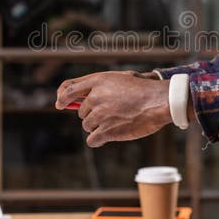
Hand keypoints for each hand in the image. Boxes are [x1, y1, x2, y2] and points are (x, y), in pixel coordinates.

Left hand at [55, 71, 170, 147]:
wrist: (158, 101)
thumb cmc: (144, 90)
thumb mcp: (121, 78)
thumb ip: (102, 86)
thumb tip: (85, 99)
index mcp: (97, 80)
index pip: (69, 88)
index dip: (62, 97)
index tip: (60, 104)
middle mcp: (95, 96)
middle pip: (82, 112)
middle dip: (92, 115)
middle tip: (111, 113)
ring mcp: (100, 114)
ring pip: (87, 126)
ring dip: (98, 127)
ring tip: (116, 121)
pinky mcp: (106, 130)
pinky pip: (92, 139)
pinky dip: (98, 139)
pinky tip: (107, 136)